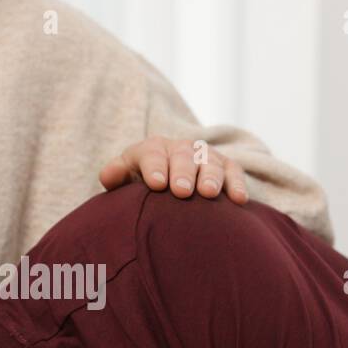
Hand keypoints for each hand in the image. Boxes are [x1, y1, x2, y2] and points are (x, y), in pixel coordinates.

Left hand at [100, 136, 249, 203]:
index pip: (151, 154)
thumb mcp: (126, 178)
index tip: (156, 184)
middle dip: (183, 172)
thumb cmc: (143, 183)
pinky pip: (233, 172)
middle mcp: (180, 148)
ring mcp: (204, 157)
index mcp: (152, 149)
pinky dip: (237, 184)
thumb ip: (115, 175)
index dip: (154, 167)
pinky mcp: (226, 166)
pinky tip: (238, 199)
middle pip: (182, 156)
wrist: (169, 181)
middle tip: (181, 191)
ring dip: (210, 177)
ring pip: (210, 163)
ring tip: (209, 193)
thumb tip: (108, 176)